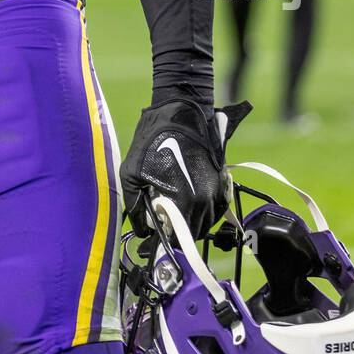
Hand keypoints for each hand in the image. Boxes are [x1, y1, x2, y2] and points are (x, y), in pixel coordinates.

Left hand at [121, 98, 250, 238]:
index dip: (165, 241)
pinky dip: (202, 212)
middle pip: (192, 234)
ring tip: (172, 210)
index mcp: (184, 201)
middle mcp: (205, 201)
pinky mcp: (221, 183)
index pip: (179, 239)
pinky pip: (214, 210)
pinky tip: (187, 202)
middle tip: (162, 221)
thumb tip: (141, 228)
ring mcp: (215, 192)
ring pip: (204, 223)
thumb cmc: (153, 140)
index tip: (155, 237)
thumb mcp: (132, 173)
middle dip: (177, 232)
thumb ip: (135, 205)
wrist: (180, 113)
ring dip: (190, 223)